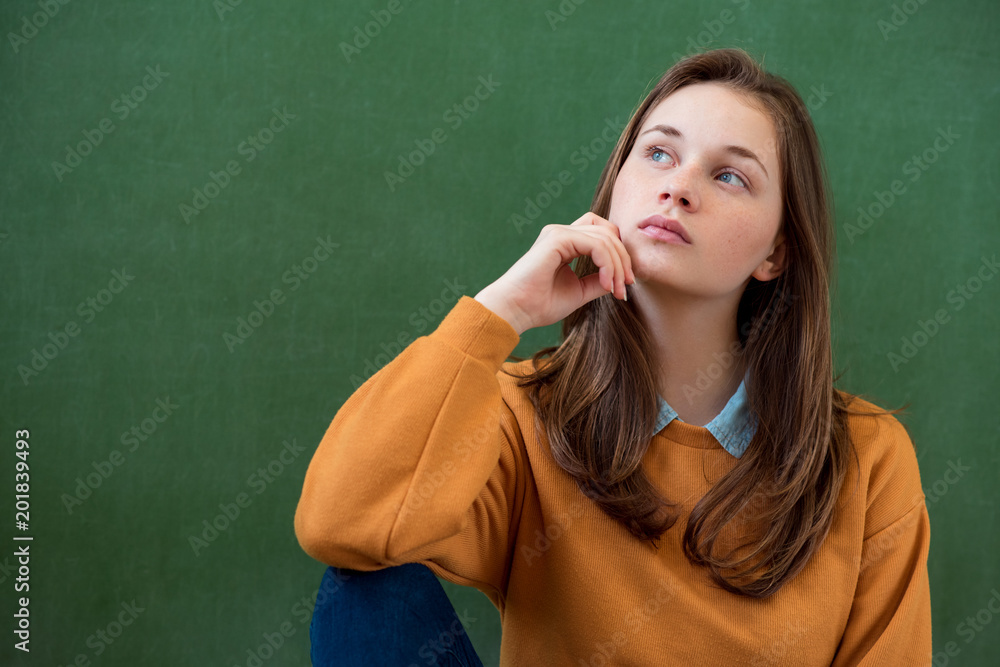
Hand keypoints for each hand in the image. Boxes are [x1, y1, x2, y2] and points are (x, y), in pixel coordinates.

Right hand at [474, 212, 634, 334]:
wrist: (515, 311)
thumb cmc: (539, 305)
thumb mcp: (579, 291)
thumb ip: (598, 280)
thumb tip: (621, 277)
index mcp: (565, 243)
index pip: (603, 234)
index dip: (619, 256)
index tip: (624, 286)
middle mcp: (562, 233)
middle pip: (608, 232)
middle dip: (623, 260)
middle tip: (625, 288)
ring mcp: (559, 233)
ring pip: (605, 237)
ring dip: (618, 265)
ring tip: (616, 289)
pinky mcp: (558, 238)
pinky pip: (596, 244)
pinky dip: (608, 264)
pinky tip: (606, 283)